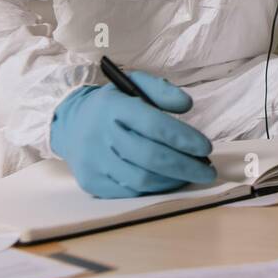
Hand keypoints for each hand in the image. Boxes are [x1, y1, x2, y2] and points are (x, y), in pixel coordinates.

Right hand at [50, 71, 215, 197]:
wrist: (70, 124)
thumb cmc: (112, 105)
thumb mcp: (133, 85)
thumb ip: (161, 91)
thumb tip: (186, 105)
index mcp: (112, 107)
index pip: (153, 125)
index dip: (183, 138)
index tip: (205, 147)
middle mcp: (100, 135)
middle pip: (151, 157)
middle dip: (185, 166)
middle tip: (207, 170)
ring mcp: (94, 162)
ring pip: (142, 179)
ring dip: (173, 180)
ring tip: (191, 175)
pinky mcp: (92, 182)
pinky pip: (130, 192)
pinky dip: (155, 189)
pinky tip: (169, 182)